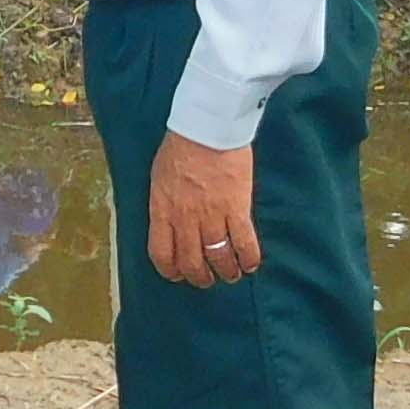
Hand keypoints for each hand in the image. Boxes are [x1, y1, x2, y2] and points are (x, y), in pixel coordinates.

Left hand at [149, 132, 262, 286]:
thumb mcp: (159, 179)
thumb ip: (164, 205)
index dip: (170, 270)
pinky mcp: (237, 209)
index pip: (161, 253)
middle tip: (207, 279)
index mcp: (162, 210)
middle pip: (191, 262)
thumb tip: (169, 223)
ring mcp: (212, 216)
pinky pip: (245, 244)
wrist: (206, 128)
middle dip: (200, 278)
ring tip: (231, 274)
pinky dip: (248, 259)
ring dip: (226, 272)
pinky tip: (250, 264)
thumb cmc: (180, 147)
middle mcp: (185, 219)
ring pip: (219, 258)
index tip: (178, 275)